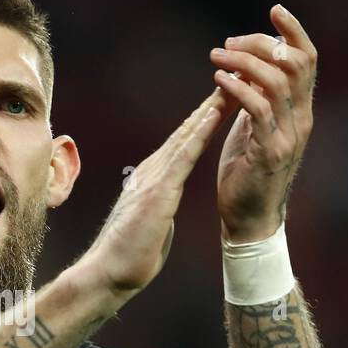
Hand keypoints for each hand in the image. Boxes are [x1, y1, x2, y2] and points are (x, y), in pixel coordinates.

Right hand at [76, 89, 227, 300]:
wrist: (110, 273)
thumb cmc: (130, 256)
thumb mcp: (152, 223)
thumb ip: (159, 207)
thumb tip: (163, 206)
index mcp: (155, 178)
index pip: (186, 141)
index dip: (207, 117)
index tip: (229, 96)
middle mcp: (153, 170)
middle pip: (188, 129)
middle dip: (214, 101)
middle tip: (237, 74)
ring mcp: (153, 178)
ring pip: (187, 134)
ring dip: (211, 107)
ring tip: (233, 82)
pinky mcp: (157, 191)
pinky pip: (183, 156)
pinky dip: (199, 133)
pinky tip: (213, 114)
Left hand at [209, 4, 316, 242]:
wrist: (248, 218)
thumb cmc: (246, 172)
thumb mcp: (254, 127)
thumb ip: (258, 97)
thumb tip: (247, 66)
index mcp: (301, 110)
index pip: (308, 60)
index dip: (295, 31)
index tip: (275, 9)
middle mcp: (301, 119)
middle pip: (294, 62)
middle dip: (262, 44)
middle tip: (228, 43)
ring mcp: (289, 135)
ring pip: (277, 81)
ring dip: (245, 63)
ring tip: (217, 57)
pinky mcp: (269, 151)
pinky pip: (258, 110)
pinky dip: (238, 88)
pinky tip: (219, 80)